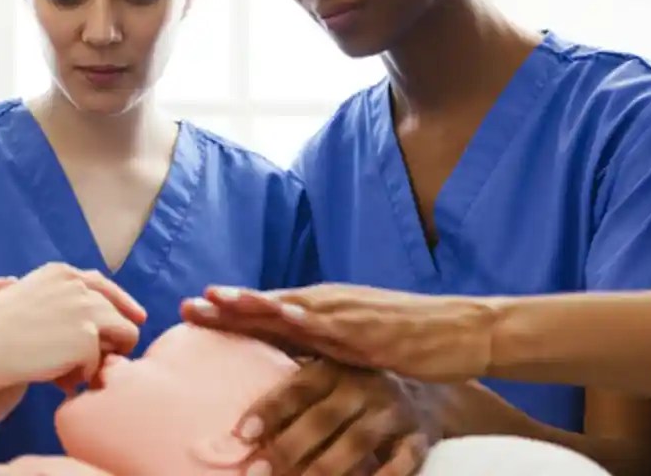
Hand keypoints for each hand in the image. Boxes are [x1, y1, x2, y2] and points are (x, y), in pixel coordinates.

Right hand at [0, 263, 145, 390]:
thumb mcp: (29, 304)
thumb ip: (60, 310)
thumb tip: (91, 339)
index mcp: (61, 273)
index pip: (104, 285)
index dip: (123, 305)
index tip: (136, 320)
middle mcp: (77, 285)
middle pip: (119, 313)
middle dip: (112, 341)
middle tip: (94, 367)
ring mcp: (84, 309)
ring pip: (122, 335)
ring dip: (103, 359)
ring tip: (76, 377)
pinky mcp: (86, 337)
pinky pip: (97, 364)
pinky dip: (82, 376)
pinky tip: (59, 383)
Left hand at [182, 284, 496, 381]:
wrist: (463, 329)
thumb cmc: (406, 339)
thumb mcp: (351, 341)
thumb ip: (318, 343)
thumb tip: (284, 351)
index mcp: (322, 309)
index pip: (265, 309)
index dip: (227, 309)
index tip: (188, 308)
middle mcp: (330, 306)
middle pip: (268, 304)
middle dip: (227, 305)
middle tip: (187, 304)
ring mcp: (351, 317)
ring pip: (294, 308)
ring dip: (257, 303)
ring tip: (221, 299)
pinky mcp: (375, 333)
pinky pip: (338, 327)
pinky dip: (311, 318)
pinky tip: (288, 315)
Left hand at [237, 359, 441, 475]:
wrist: (431, 390)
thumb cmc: (359, 387)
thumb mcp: (330, 376)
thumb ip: (293, 390)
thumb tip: (238, 427)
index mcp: (336, 367)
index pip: (298, 387)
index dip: (269, 409)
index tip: (241, 434)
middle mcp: (364, 385)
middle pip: (323, 418)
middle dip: (288, 448)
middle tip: (258, 473)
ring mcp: (393, 412)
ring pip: (357, 443)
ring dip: (324, 470)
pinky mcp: (419, 438)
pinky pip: (401, 463)